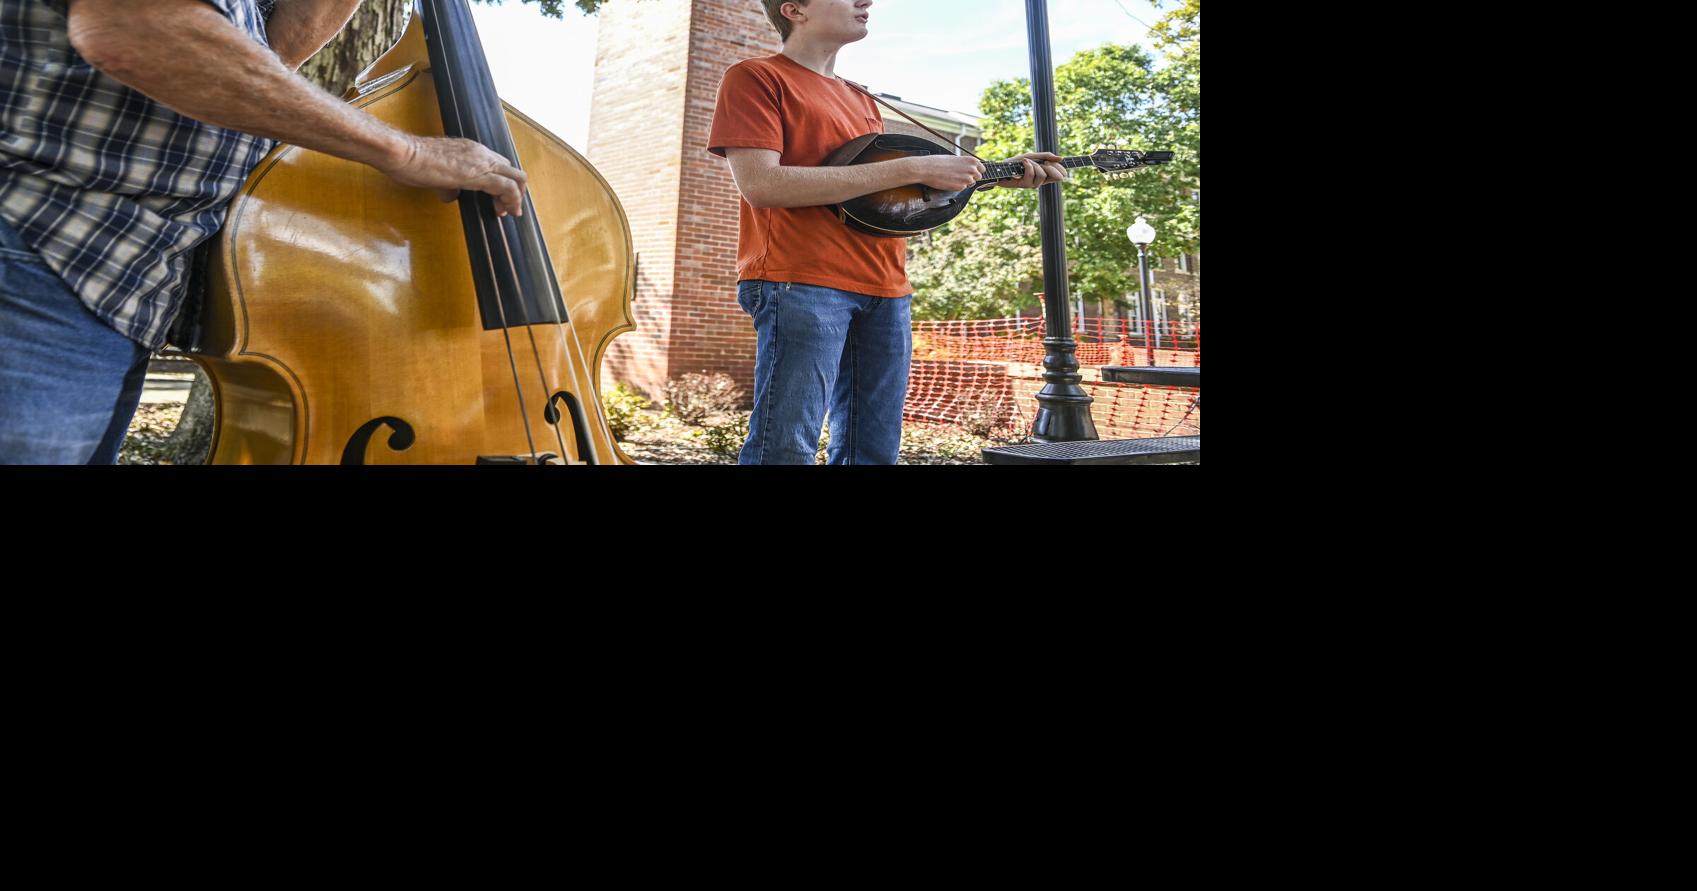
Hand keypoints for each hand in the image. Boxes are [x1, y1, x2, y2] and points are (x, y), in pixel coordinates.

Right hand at [379, 134, 528, 216]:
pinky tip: (506, 211)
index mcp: (471, 150)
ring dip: (516, 197)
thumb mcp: (435, 175)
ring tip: (509, 212)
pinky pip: (506, 187)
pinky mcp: (477, 174)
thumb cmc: (412, 161)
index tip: (497, 200)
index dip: (503, 183)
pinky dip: (511, 200)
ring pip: (516, 177)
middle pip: (512, 170)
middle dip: (514, 191)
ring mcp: (480, 161)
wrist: (403, 153)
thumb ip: (448, 184)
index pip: (499, 164)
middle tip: (505, 208)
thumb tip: (451, 195)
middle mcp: (480, 152)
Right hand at [909, 154, 986, 191]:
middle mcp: (972, 170)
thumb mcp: (955, 158)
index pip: (982, 168)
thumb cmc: (939, 162)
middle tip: (960, 176)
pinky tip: (949, 181)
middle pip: (978, 177)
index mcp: (972, 160)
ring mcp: (967, 179)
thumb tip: (969, 168)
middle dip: (971, 177)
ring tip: (953, 178)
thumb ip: (964, 164)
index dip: (976, 171)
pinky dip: (957, 186)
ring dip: (964, 182)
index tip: (972, 173)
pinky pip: (962, 188)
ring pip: (970, 183)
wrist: (927, 169)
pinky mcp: (960, 187)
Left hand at [997, 152, 1066, 188]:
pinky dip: (1028, 165)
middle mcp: (1041, 182)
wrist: (1000, 169)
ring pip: (1043, 174)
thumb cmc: (1016, 163)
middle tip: (1043, 162)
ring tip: (1027, 162)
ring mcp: (1033, 184)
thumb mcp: (1033, 156)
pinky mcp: (1025, 185)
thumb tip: (1061, 158)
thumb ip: (1046, 156)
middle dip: (1051, 166)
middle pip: (1057, 177)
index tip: (1054, 161)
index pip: (1061, 176)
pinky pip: (1031, 173)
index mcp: (1045, 176)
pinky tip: (1023, 162)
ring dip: (1035, 164)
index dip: (1060, 168)